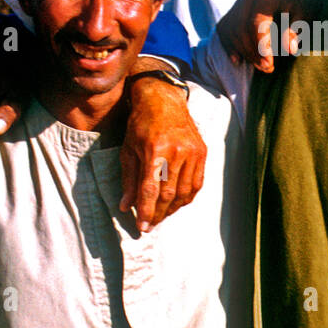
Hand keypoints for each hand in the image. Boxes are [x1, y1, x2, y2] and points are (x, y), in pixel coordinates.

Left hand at [120, 67, 205, 231]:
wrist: (163, 100)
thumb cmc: (141, 124)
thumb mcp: (129, 150)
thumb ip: (129, 179)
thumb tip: (126, 206)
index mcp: (154, 150)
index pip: (150, 190)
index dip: (145, 211)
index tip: (141, 227)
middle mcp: (176, 152)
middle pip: (168, 194)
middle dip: (158, 213)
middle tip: (150, 225)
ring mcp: (192, 152)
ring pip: (184, 192)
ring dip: (173, 209)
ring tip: (162, 216)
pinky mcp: (202, 152)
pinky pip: (197, 183)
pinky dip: (187, 197)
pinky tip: (177, 204)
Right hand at [215, 0, 327, 73]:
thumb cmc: (303, 1)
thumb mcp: (304, 14)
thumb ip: (295, 30)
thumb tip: (290, 50)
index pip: (255, 22)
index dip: (260, 45)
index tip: (270, 64)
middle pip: (240, 28)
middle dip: (252, 52)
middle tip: (267, 69)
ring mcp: (240, 1)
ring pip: (231, 30)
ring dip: (243, 51)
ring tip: (260, 66)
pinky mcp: (236, 9)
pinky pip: (225, 28)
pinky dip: (229, 45)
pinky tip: (238, 60)